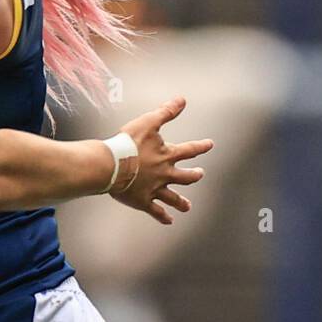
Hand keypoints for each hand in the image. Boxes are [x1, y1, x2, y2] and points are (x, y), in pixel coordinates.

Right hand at [110, 96, 213, 223]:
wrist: (111, 165)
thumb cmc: (127, 142)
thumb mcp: (148, 122)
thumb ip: (166, 112)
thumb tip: (182, 100)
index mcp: (167, 155)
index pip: (189, 150)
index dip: (201, 146)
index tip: (210, 145)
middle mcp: (165, 174)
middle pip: (185, 177)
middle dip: (193, 175)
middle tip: (199, 174)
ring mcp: (154, 189)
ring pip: (173, 197)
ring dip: (181, 202)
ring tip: (187, 206)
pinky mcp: (142, 200)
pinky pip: (155, 211)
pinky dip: (162, 217)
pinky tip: (168, 221)